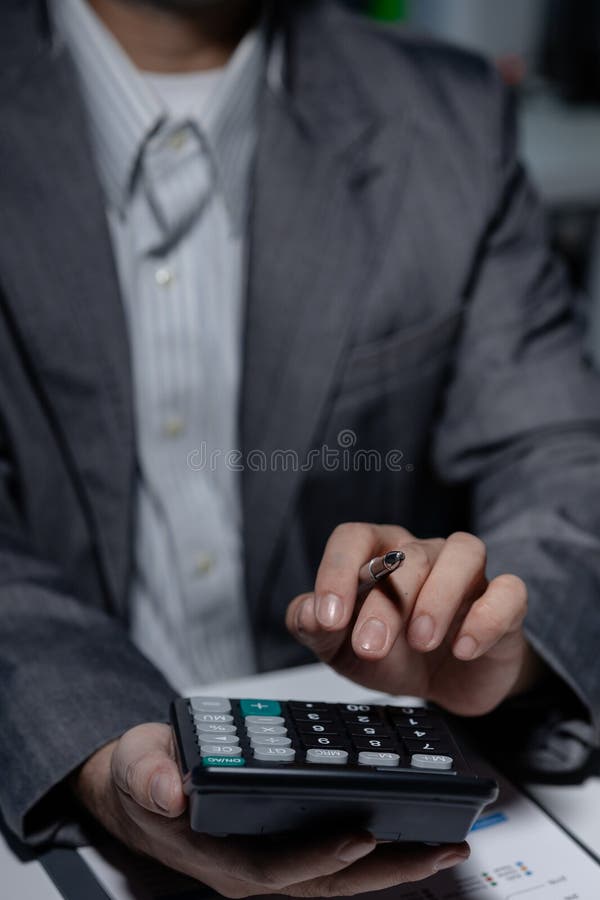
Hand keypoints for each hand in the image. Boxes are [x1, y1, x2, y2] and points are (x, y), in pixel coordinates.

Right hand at [71, 723, 468, 896]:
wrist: (145, 785)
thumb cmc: (146, 777)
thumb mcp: (136, 768)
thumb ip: (148, 778)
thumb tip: (169, 791)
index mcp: (220, 854)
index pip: (276, 868)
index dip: (320, 856)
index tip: (362, 835)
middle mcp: (253, 867)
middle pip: (328, 882)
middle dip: (387, 870)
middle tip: (441, 848)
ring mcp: (273, 858)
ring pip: (342, 875)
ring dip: (394, 863)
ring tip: (445, 844)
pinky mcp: (286, 843)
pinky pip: (337, 853)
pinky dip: (377, 847)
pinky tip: (410, 829)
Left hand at [287, 524, 542, 716]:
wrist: (444, 685)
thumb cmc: (390, 652)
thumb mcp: (339, 646)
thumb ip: (313, 627)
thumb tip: (308, 613)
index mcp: (378, 554)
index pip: (354, 537)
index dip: (336, 571)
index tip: (329, 619)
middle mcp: (423, 554)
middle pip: (405, 556)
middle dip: (386, 605)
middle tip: (372, 648)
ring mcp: (468, 576)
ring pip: (464, 551)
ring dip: (439, 596)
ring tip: (421, 641)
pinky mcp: (504, 605)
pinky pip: (510, 591)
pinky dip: (487, 618)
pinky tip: (463, 649)